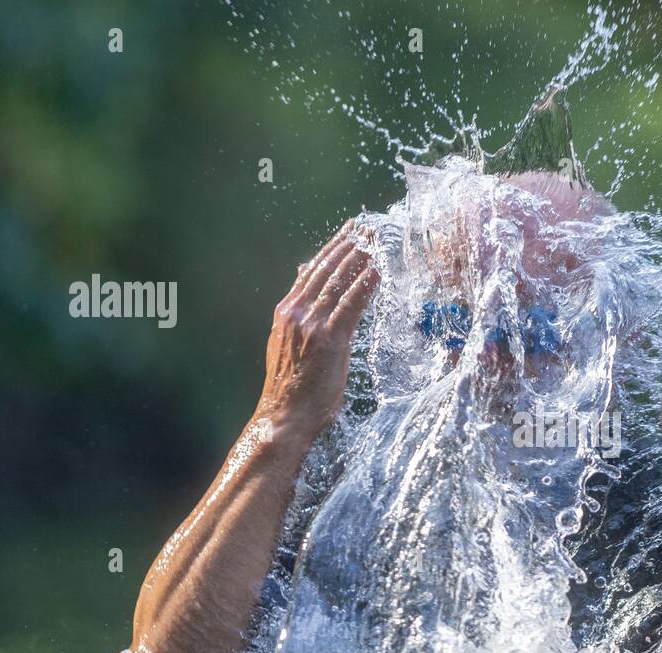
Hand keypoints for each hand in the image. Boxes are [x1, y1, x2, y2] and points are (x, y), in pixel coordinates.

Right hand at [257, 219, 379, 437]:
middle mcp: (296, 312)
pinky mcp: (329, 340)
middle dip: (350, 245)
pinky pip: (351, 305)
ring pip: (339, 282)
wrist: (283, 417)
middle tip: (369, 225)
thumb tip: (304, 281)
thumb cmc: (291, 387)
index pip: (312, 270)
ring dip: (361, 258)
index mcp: (286, 311)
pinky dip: (365, 286)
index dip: (333, 247)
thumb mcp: (288, 343)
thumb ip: (298, 312)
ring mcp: (312, 325)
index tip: (350, 230)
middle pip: (327, 269)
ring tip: (378, 240)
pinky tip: (378, 271)